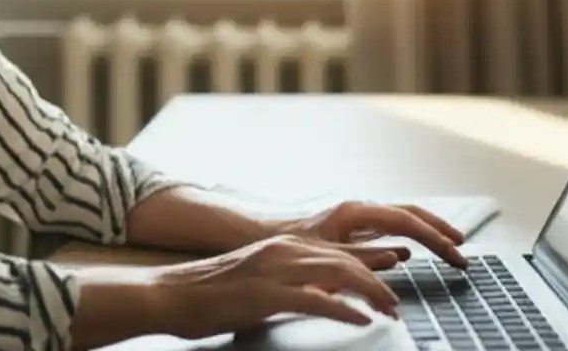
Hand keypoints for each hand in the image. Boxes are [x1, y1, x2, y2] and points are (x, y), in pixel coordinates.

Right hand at [153, 234, 401, 339]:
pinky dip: (344, 310)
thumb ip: (290, 284)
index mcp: (285, 247)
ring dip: (371, 294)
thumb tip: (320, 297)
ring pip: (339, 275)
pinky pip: (316, 300)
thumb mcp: (260, 282)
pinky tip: (360, 320)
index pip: (340, 251)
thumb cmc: (210, 294)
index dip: (371, 264)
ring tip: (388, 311)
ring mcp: (276, 270)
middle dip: (378, 282)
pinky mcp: (266, 294)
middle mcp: (285, 251)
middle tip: (396, 306)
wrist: (171, 293)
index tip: (393, 276)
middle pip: (347, 261)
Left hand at [279, 200, 467, 267]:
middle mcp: (359, 210)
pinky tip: (415, 251)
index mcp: (355, 212)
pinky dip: (410, 237)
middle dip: (440, 229)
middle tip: (463, 250)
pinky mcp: (352, 229)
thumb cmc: (287, 248)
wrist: (260, 239)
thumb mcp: (325, 257)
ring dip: (427, 232)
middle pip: (411, 214)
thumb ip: (363, 258)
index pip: (407, 221)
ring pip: (402, 218)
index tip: (456, 254)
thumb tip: (400, 256)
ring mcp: (357, 218)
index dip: (436, 238)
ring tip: (450, 248)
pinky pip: (389, 228)